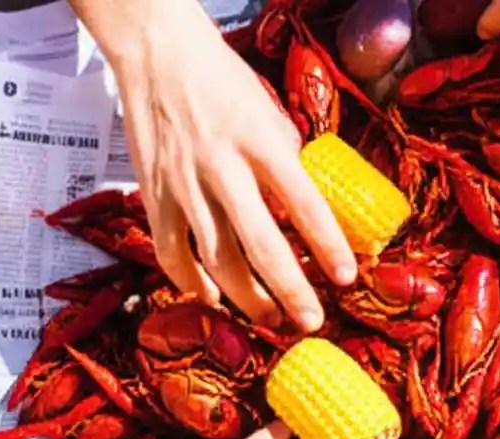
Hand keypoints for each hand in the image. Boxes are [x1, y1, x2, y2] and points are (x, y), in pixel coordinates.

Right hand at [111, 5, 354, 330]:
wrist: (158, 56)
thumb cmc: (224, 84)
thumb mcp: (271, 114)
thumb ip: (289, 163)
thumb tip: (310, 211)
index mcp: (262, 142)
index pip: (305, 204)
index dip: (328, 246)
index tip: (346, 278)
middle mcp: (223, 167)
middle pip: (260, 246)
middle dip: (290, 292)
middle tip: (310, 321)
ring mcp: (184, 184)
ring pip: (216, 259)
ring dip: (246, 298)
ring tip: (270, 319)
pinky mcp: (153, 194)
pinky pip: (171, 252)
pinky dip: (190, 281)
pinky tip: (211, 297)